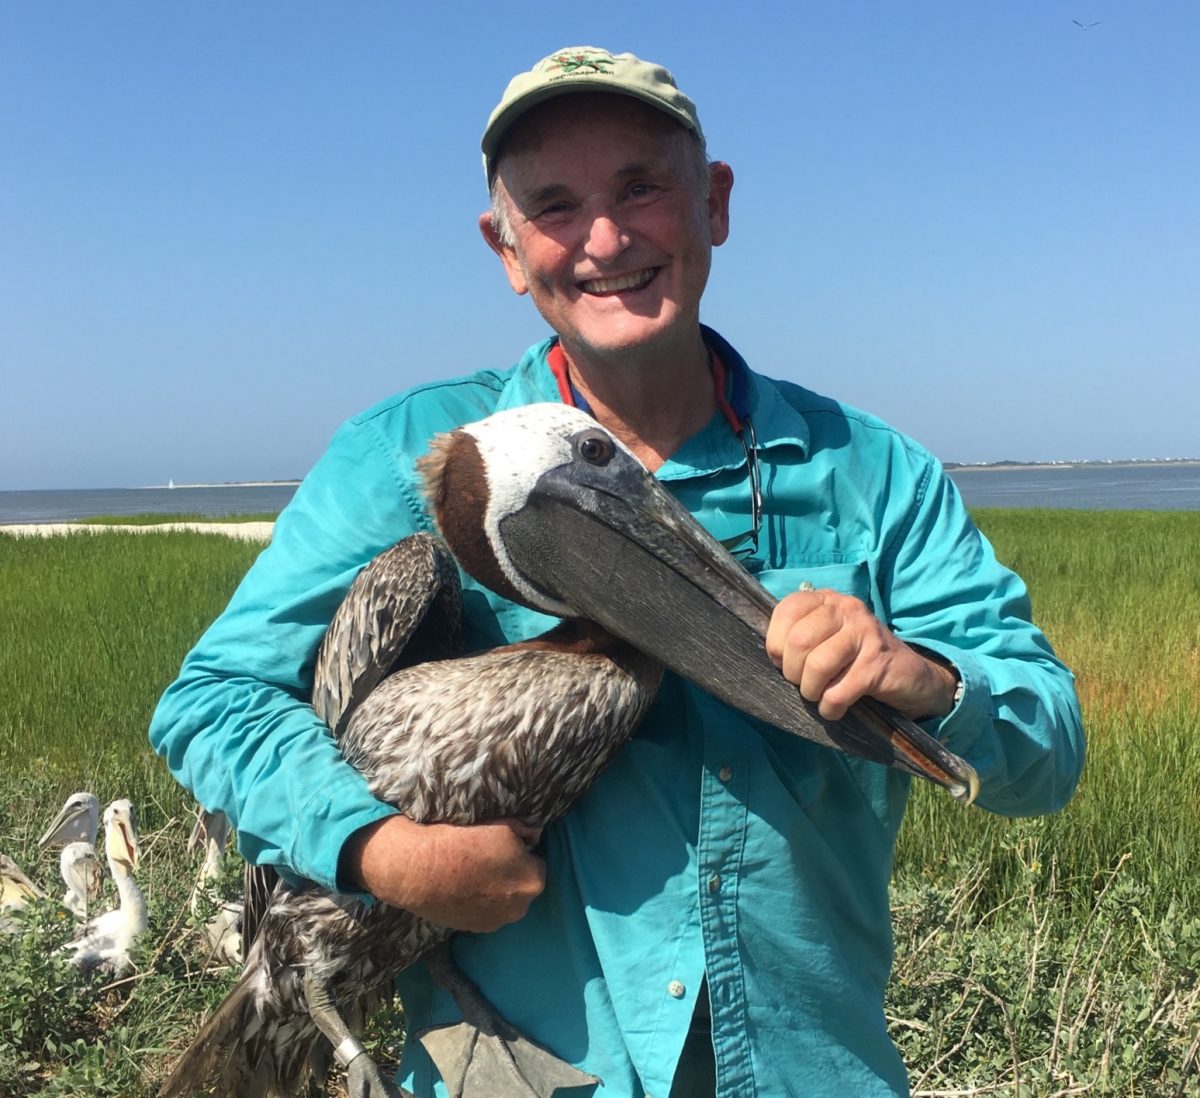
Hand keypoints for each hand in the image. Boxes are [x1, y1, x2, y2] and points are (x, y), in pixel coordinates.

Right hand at [342, 815, 545, 932]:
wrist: (422, 869)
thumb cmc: (465, 841)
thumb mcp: (504, 825)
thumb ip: (526, 832)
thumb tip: (534, 837)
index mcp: (533, 880)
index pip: (536, 864)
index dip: (519, 854)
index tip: (502, 849)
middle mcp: (521, 907)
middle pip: (522, 886)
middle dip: (511, 875)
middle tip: (487, 861)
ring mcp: (497, 922)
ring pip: (505, 902)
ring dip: (497, 892)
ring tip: (473, 876)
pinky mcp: (475, 930)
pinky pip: (486, 913)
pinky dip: (480, 904)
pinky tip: (463, 890)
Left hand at [764, 587, 957, 721]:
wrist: (911, 675)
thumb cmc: (857, 658)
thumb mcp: (829, 635)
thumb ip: (800, 634)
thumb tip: (771, 656)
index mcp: (827, 599)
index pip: (786, 611)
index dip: (776, 643)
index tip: (783, 661)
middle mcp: (846, 609)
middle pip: (798, 641)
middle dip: (792, 672)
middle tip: (803, 683)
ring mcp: (864, 634)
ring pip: (817, 667)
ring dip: (811, 691)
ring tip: (819, 696)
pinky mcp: (877, 664)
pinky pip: (838, 693)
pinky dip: (830, 708)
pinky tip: (835, 708)